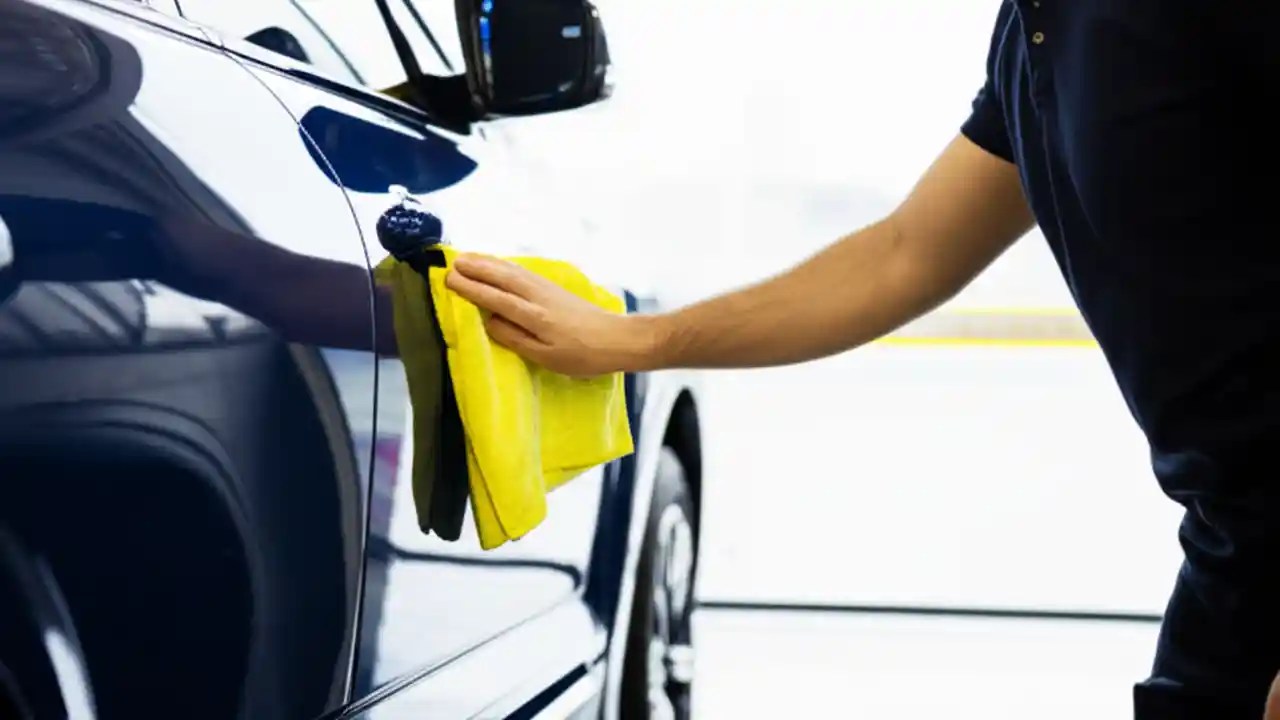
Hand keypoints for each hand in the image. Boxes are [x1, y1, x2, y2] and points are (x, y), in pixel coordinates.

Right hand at [445, 253, 656, 375]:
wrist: (618, 338)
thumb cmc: (582, 356)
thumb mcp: (546, 357)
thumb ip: (515, 338)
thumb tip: (489, 321)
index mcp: (533, 316)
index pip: (495, 298)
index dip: (471, 288)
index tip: (449, 279)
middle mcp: (537, 296)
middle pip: (501, 277)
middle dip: (475, 269)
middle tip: (450, 263)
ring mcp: (547, 288)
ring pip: (511, 271)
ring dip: (487, 263)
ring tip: (466, 258)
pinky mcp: (554, 287)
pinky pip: (522, 272)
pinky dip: (504, 265)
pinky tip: (497, 265)